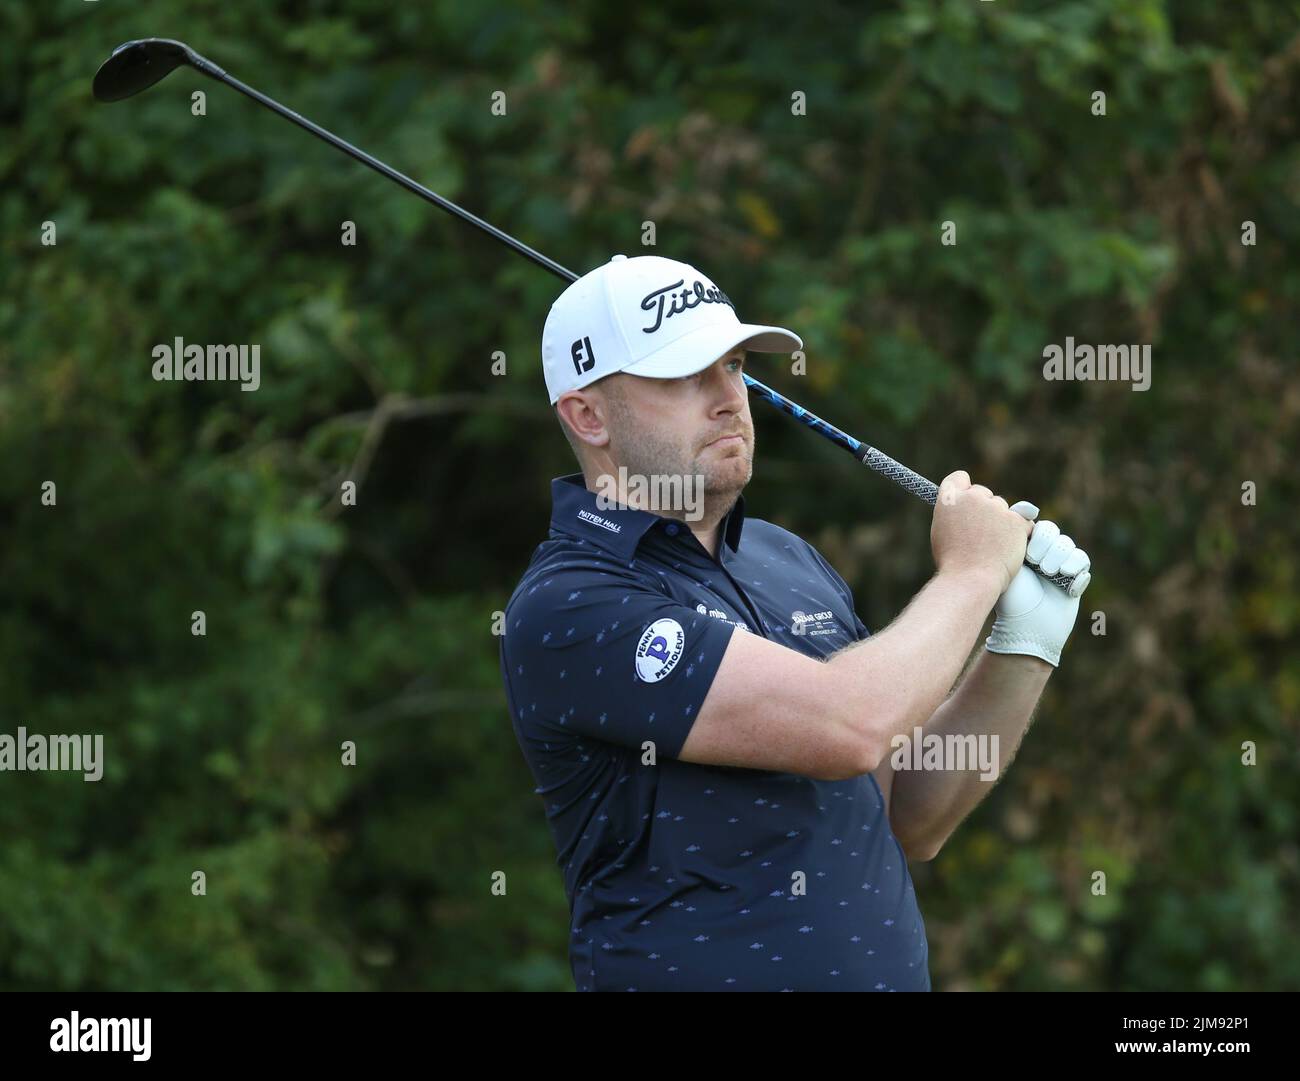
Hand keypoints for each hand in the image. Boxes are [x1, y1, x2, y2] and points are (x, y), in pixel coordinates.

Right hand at [931, 471, 1034, 594]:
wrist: (970, 579)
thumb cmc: (953, 562)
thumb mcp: (942, 532)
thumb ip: (954, 514)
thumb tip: (966, 511)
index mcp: (949, 499)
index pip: (959, 478)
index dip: (964, 488)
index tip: (968, 499)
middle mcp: (973, 497)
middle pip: (983, 493)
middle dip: (985, 508)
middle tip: (981, 533)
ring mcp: (996, 507)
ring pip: (1002, 508)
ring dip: (1001, 522)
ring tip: (992, 547)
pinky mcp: (1017, 520)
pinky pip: (1022, 521)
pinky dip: (1019, 533)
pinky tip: (1008, 548)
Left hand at [984, 501, 1092, 666]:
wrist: (1027, 628)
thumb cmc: (1011, 599)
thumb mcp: (1007, 563)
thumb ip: (1014, 535)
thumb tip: (1026, 506)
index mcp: (1024, 548)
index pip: (1040, 527)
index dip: (1038, 538)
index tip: (1029, 556)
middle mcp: (1042, 554)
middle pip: (1056, 534)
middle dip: (1050, 549)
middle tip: (1040, 567)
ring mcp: (1059, 566)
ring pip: (1070, 547)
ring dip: (1061, 560)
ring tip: (1050, 575)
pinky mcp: (1074, 578)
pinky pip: (1083, 561)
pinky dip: (1076, 570)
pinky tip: (1066, 582)